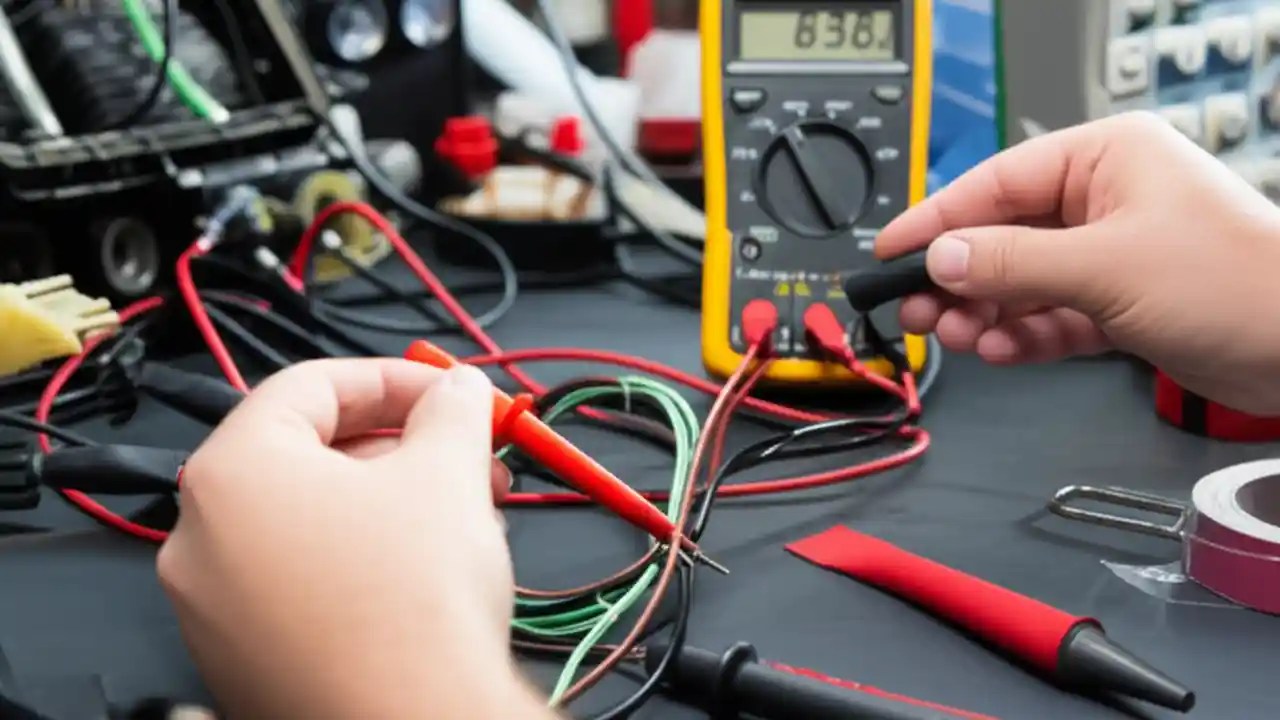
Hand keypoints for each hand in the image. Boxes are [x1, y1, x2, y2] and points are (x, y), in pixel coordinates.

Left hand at [157, 359, 551, 718]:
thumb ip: (451, 409)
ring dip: (388, 501)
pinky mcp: (241, 658)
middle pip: (305, 454)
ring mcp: (213, 607)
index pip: (310, 386)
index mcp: (231, 472)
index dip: (392, 378)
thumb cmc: (415, 606)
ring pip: (307, 520)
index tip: (446, 390)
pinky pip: (299, 579)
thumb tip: (456, 391)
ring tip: (460, 513)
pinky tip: (424, 567)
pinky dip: (358, 557)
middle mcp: (200, 538)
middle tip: (462, 451)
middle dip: (398, 446)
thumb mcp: (448, 472)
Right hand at [878, 112, 1279, 413]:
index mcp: (1107, 157)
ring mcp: (1112, 251)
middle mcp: (1106, 198)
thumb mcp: (1105, 267)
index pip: (997, 182)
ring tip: (954, 334)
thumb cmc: (1240, 283)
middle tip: (914, 307)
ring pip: (1022, 279)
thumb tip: (942, 258)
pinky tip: (999, 348)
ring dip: (986, 311)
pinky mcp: (1120, 300)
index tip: (893, 251)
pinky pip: (1051, 312)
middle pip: (1003, 234)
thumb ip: (1011, 263)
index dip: (939, 219)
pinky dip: (1024, 333)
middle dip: (959, 276)